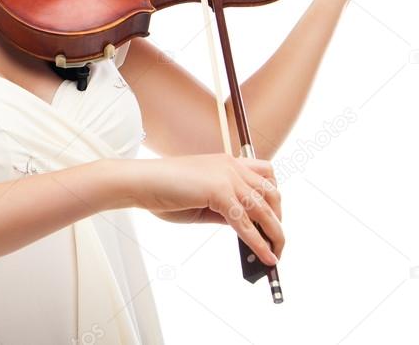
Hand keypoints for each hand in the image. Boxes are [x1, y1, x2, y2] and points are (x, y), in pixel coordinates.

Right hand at [129, 154, 282, 265]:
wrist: (140, 182)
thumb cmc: (163, 190)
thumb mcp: (202, 201)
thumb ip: (225, 210)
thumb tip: (245, 228)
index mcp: (226, 162)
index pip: (265, 175)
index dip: (273, 198)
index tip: (274, 217)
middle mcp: (231, 166)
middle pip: (271, 194)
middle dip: (278, 219)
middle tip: (276, 240)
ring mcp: (227, 177)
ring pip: (264, 209)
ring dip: (275, 234)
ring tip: (276, 253)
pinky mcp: (219, 192)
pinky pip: (246, 223)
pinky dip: (258, 243)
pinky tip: (266, 257)